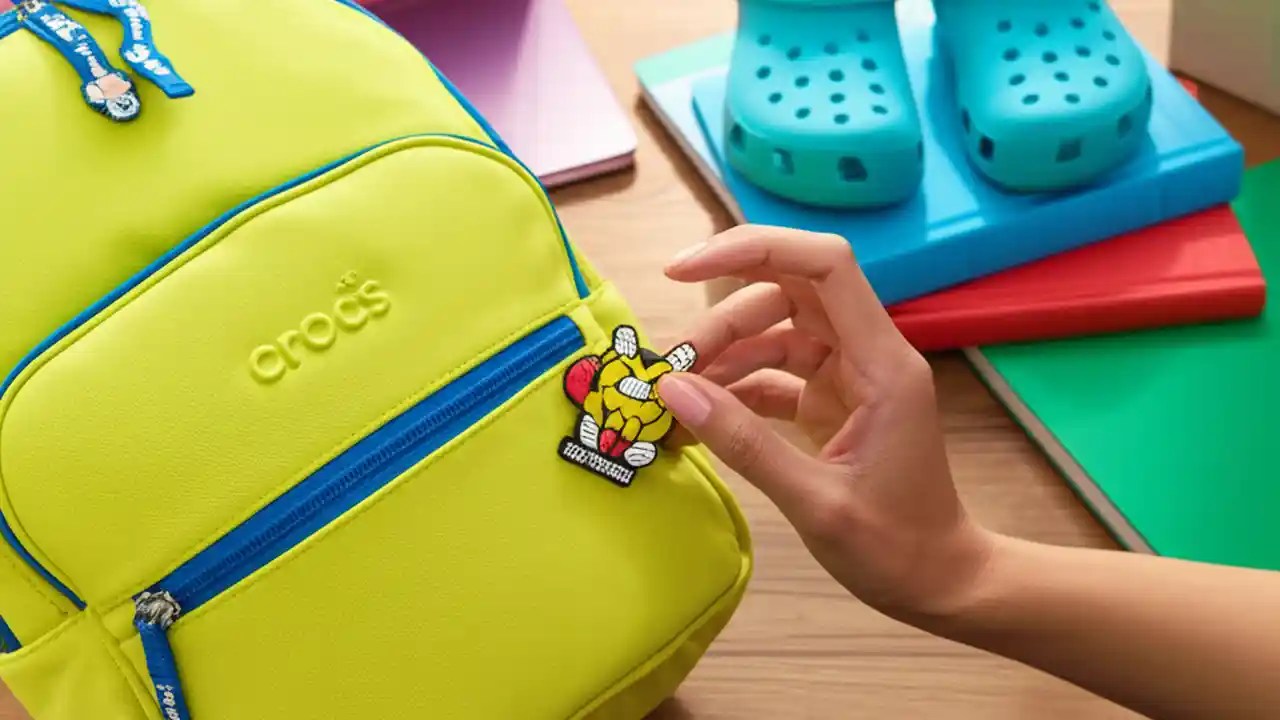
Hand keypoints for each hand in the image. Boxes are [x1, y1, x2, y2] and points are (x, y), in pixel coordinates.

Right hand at [657, 226, 992, 620]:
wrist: (941, 583)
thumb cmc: (896, 548)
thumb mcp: (815, 502)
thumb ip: (744, 443)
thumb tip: (672, 390)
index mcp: (882, 362)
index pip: (822, 265)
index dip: (754, 248)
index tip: (684, 267)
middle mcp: (867, 354)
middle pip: (787, 294)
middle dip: (723, 320)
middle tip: (670, 368)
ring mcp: (849, 376)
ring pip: (775, 333)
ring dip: (722, 355)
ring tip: (675, 395)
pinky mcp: (832, 402)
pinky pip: (775, 373)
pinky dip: (735, 388)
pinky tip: (699, 415)